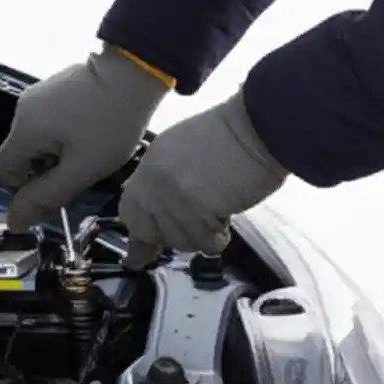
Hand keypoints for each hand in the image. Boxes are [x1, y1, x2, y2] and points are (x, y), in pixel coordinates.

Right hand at [0, 46, 168, 231]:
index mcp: (23, 130)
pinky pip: (47, 121)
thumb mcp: (81, 169)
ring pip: (35, 139)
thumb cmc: (110, 124)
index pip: (3, 173)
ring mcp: (36, 95)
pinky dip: (63, 133)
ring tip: (89, 145)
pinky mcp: (52, 87)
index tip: (58, 182)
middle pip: (20, 155)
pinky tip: (90, 127)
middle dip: (45, 168)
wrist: (133, 71)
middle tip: (80, 165)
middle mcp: (22, 110)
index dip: (25, 187)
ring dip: (56, 151)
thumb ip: (45, 197)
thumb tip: (13, 222)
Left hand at [119, 89, 288, 267]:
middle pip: (148, 231)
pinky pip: (205, 243)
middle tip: (191, 233)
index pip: (129, 209)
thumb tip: (158, 208)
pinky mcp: (197, 213)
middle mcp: (154, 184)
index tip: (139, 253)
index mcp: (149, 165)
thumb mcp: (181, 150)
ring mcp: (173, 200)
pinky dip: (219, 238)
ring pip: (180, 241)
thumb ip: (164, 179)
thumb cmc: (229, 135)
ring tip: (219, 209)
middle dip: (167, 238)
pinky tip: (228, 217)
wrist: (255, 129)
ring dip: (201, 234)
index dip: (137, 232)